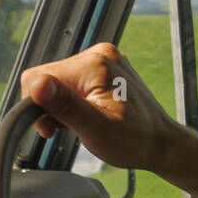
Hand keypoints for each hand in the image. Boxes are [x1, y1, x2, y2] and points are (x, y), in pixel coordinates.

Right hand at [19, 42, 180, 172]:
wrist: (161, 143)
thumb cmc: (134, 140)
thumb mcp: (95, 128)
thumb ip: (65, 105)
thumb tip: (36, 85)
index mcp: (94, 64)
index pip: (37, 76)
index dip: (37, 106)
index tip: (52, 128)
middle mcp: (99, 54)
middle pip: (48, 77)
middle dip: (52, 106)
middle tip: (72, 128)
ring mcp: (104, 59)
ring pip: (59, 81)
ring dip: (63, 105)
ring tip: (84, 123)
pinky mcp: (105, 69)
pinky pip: (74, 81)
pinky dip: (74, 101)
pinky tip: (89, 114)